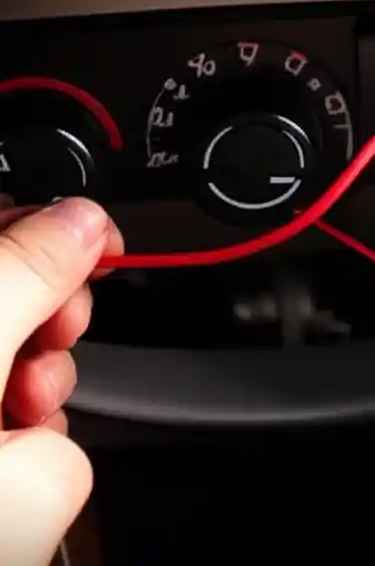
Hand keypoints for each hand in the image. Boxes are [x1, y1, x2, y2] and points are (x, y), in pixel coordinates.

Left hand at [0, 196, 121, 565]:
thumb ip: (27, 264)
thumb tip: (81, 218)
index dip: (34, 223)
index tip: (87, 229)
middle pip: (13, 289)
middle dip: (46, 304)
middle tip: (58, 321)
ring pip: (27, 349)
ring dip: (46, 368)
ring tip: (26, 397)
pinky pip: (32, 404)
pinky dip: (42, 416)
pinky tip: (24, 432)